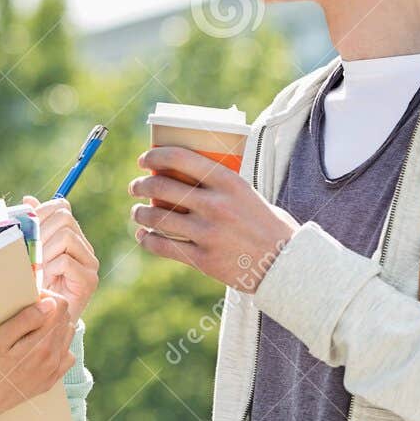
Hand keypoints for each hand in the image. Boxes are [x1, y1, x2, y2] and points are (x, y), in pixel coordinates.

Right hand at [0, 292, 76, 420]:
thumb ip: (24, 320)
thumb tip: (50, 304)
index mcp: (41, 345)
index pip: (61, 307)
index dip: (46, 297)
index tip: (29, 300)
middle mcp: (53, 359)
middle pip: (65, 320)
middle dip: (50, 310)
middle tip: (27, 312)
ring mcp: (52, 373)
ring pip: (67, 337)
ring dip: (54, 327)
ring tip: (31, 328)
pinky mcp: (48, 382)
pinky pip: (65, 358)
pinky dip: (57, 347)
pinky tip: (39, 347)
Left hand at [21, 195, 98, 321]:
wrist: (43, 323)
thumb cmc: (32, 286)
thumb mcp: (27, 252)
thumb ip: (30, 227)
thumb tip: (28, 199)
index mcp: (71, 236)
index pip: (61, 207)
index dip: (40, 212)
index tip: (26, 230)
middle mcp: (84, 247)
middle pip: (64, 217)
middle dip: (41, 232)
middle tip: (29, 253)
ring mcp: (90, 263)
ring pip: (65, 236)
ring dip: (43, 251)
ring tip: (36, 269)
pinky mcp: (89, 280)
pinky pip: (66, 260)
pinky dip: (49, 268)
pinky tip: (43, 280)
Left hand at [129, 145, 300, 290]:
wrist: (284, 264)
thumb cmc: (266, 225)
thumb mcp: (247, 194)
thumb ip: (218, 185)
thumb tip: (181, 174)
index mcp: (228, 182)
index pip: (180, 158)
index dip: (155, 156)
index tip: (144, 160)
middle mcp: (215, 204)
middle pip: (161, 187)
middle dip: (140, 184)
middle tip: (135, 186)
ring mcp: (208, 233)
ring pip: (157, 217)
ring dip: (140, 213)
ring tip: (138, 212)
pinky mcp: (203, 259)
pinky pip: (163, 245)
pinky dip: (147, 239)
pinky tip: (144, 235)